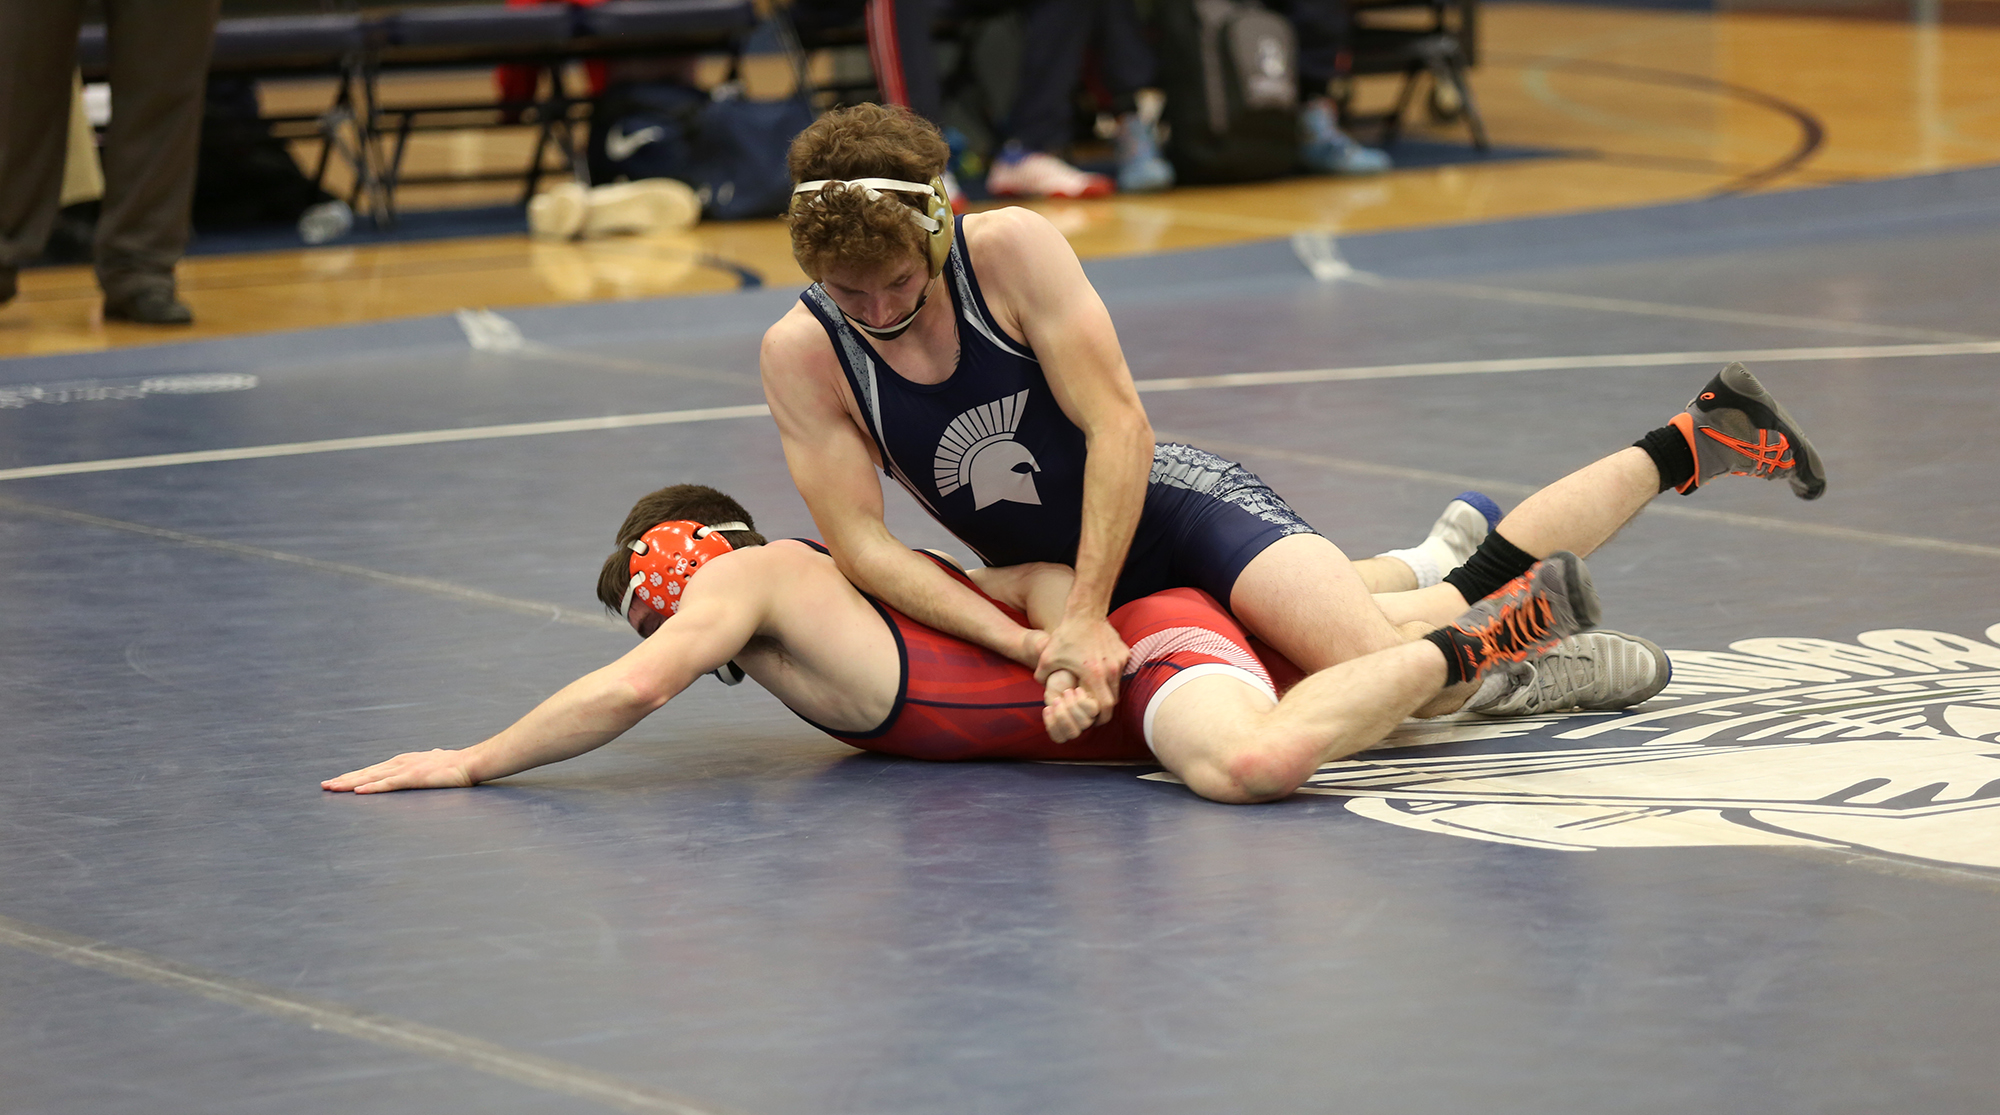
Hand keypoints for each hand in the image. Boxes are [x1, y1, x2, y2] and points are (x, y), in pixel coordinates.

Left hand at [322, 749, 475, 793]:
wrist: (469, 762)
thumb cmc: (455, 764)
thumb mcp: (437, 761)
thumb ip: (431, 759)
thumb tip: (435, 754)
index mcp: (403, 761)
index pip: (373, 770)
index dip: (355, 775)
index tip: (339, 781)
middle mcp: (399, 763)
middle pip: (366, 773)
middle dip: (344, 780)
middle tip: (325, 785)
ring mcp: (405, 770)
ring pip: (372, 777)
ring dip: (350, 783)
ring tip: (333, 788)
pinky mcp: (412, 778)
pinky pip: (388, 785)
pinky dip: (372, 788)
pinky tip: (358, 791)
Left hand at [1034, 614, 1125, 728]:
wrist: (1085, 611)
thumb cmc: (1065, 635)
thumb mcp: (1047, 658)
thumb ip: (1042, 678)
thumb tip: (1043, 691)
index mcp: (1094, 675)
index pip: (1105, 707)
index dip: (1098, 716)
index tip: (1090, 717)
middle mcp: (1112, 670)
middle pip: (1113, 700)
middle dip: (1103, 707)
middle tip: (1091, 707)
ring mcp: (1120, 661)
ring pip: (1117, 685)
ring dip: (1106, 689)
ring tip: (1093, 686)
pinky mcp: (1124, 653)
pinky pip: (1119, 671)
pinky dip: (1110, 674)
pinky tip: (1098, 667)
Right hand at [1042, 668, 1101, 742]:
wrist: (1069, 664)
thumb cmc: (1060, 680)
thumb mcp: (1052, 695)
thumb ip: (1054, 708)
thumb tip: (1056, 715)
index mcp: (1066, 723)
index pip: (1059, 738)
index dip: (1052, 725)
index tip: (1047, 708)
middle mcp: (1079, 722)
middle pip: (1073, 733)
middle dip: (1063, 717)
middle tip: (1058, 700)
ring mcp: (1091, 715)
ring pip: (1084, 723)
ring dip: (1072, 708)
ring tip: (1067, 692)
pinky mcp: (1100, 704)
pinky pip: (1092, 711)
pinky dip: (1081, 701)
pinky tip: (1075, 691)